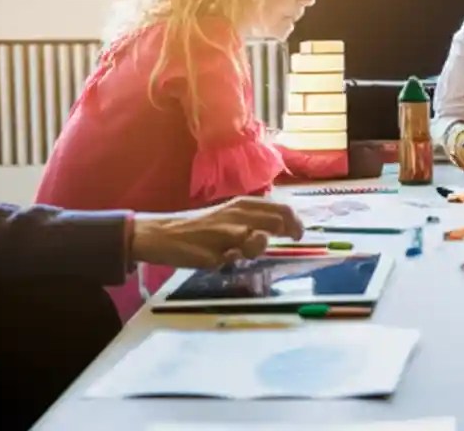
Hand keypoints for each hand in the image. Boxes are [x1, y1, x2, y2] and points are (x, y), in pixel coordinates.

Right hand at [130, 196, 303, 268]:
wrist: (164, 234)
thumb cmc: (200, 227)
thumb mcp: (229, 216)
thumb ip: (253, 220)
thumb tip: (282, 225)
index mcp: (242, 204)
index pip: (280, 209)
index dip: (295, 221)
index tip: (298, 234)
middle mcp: (239, 214)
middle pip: (278, 220)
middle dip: (290, 231)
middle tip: (293, 239)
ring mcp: (228, 232)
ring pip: (259, 241)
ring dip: (257, 248)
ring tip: (242, 251)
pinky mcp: (215, 251)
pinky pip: (235, 258)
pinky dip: (234, 259)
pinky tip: (223, 257)